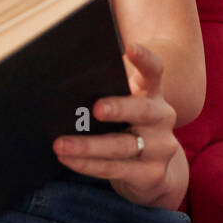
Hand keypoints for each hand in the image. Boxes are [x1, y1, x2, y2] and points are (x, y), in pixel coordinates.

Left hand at [51, 43, 181, 207]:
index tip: (131, 47)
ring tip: (60, 144)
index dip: (144, 59)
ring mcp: (161, 147)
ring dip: (88, 146)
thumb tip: (65, 82)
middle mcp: (162, 117)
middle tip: (95, 108)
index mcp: (153, 93)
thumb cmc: (127, 128)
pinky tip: (67, 159)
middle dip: (119, 109)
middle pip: (142, 110)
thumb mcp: (125, 107)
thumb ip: (107, 92)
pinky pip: (115, 169)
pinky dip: (88, 165)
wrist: (153, 172)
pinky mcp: (152, 174)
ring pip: (122, 146)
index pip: (154, 71)